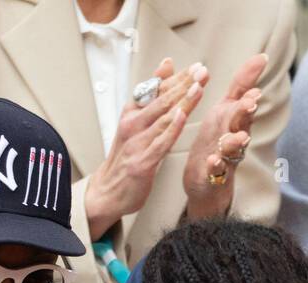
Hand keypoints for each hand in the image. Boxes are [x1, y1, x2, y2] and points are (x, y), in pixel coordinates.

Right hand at [85, 57, 207, 238]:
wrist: (106, 192)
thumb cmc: (124, 157)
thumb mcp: (135, 121)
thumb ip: (153, 94)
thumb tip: (166, 66)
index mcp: (132, 113)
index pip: (157, 90)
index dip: (177, 78)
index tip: (196, 67)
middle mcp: (133, 125)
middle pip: (162, 101)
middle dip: (183, 85)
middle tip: (201, 72)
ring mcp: (137, 143)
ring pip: (163, 119)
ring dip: (182, 102)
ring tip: (197, 88)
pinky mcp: (142, 162)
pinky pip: (160, 144)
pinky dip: (171, 130)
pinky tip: (181, 117)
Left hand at [182, 52, 266, 219]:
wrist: (206, 184)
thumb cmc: (216, 142)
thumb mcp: (226, 112)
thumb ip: (240, 88)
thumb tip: (260, 58)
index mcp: (232, 118)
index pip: (242, 97)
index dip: (249, 82)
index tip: (259, 65)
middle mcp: (233, 134)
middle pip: (240, 121)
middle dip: (245, 111)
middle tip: (250, 102)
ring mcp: (225, 155)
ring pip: (232, 147)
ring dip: (235, 141)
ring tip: (239, 137)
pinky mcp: (214, 175)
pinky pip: (216, 170)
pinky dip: (216, 166)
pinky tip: (213, 161)